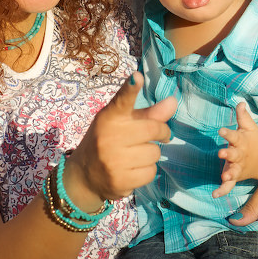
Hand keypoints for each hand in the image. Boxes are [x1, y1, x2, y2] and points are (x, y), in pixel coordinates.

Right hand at [66, 72, 175, 205]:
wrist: (84, 177)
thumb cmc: (108, 141)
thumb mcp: (123, 123)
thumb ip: (148, 113)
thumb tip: (173, 102)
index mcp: (109, 117)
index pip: (121, 100)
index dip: (130, 89)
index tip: (137, 77)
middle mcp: (109, 136)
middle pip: (153, 129)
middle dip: (161, 133)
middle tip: (158, 136)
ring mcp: (113, 160)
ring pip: (154, 153)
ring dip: (151, 154)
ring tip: (135, 156)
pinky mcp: (119, 181)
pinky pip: (151, 172)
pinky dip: (146, 171)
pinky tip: (132, 170)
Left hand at [214, 102, 257, 197]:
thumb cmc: (254, 140)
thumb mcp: (250, 127)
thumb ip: (243, 116)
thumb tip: (240, 102)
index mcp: (242, 142)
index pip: (234, 136)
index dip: (228, 133)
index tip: (221, 130)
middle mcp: (240, 155)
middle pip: (234, 155)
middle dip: (228, 155)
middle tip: (221, 153)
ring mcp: (238, 168)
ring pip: (233, 172)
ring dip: (228, 175)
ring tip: (224, 177)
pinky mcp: (235, 178)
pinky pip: (229, 186)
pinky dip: (223, 191)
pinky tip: (214, 195)